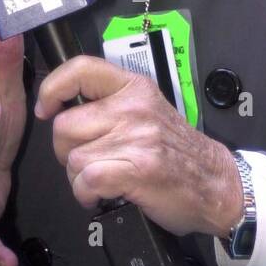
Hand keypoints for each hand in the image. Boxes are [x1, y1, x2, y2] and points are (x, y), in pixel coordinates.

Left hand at [34, 56, 243, 237]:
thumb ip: (112, 105)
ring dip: (78, 178)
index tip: (47, 109)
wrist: (217, 185)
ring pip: (73, 158)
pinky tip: (102, 196)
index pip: (81, 69)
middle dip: (66, 151)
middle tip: (88, 162)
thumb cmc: (178, 153)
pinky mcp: (137, 168)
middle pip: (65, 125)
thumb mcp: (148, 112)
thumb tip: (64, 110)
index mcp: (135, 88)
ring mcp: (137, 138)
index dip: (53, 88)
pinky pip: (86, 180)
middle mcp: (134, 108)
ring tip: (101, 181)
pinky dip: (86, 194)